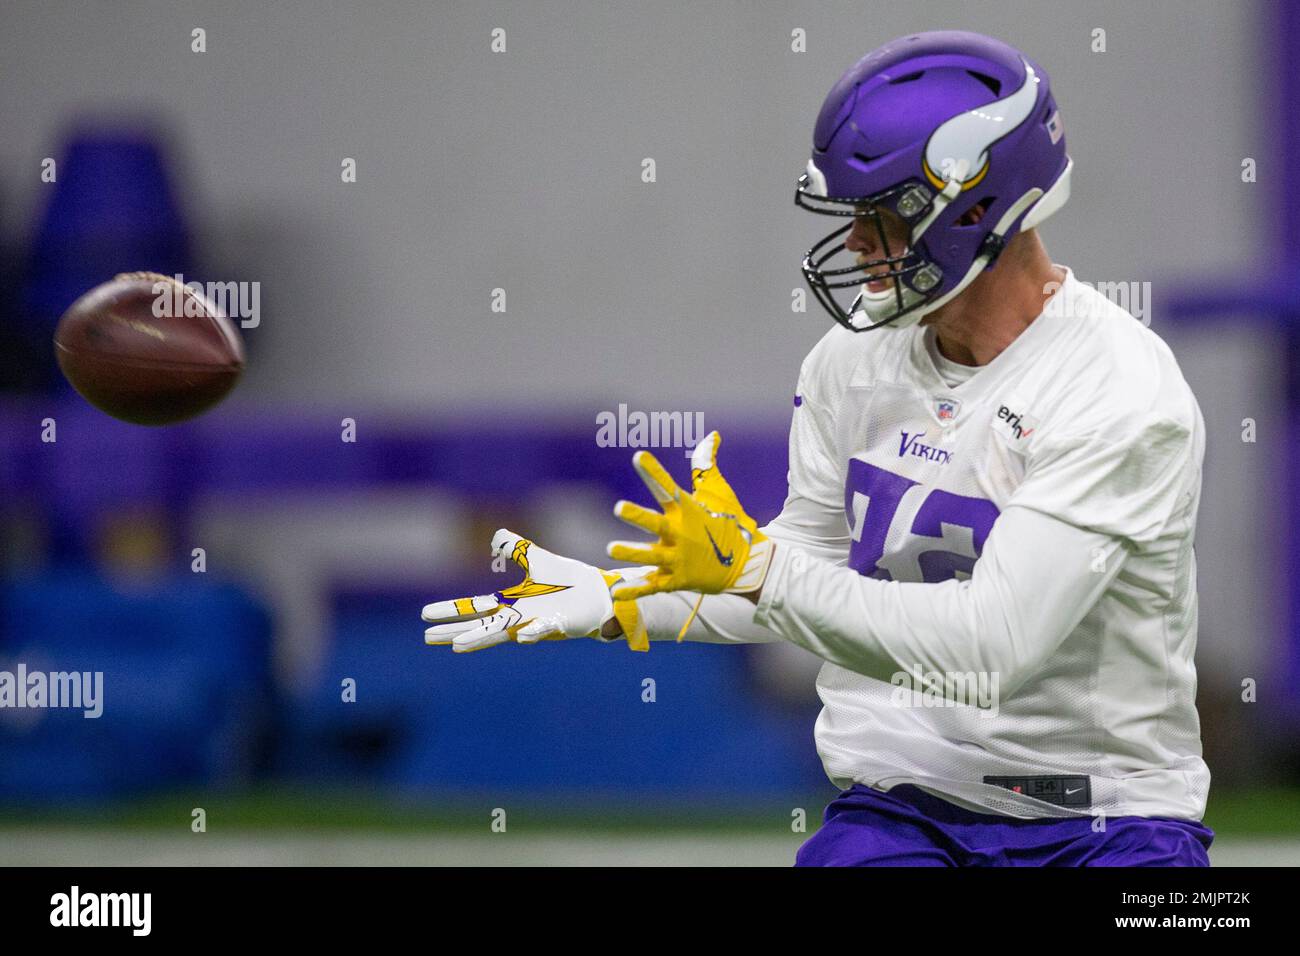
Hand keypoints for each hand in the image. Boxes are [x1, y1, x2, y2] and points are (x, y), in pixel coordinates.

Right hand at [423, 528, 647, 651]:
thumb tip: (495, 537)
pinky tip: (519, 637)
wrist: (600, 592)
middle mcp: (521, 615)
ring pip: (505, 632)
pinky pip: (544, 628)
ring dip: (481, 638)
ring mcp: (538, 621)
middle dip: (455, 631)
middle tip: (428, 638)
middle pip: (481, 624)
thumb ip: (515, 549)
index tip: (426, 616)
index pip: (475, 607)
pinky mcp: (561, 623)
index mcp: (513, 602)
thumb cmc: (570, 579)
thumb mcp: (537, 559)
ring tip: (458, 646)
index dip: (451, 610)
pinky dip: (533, 632)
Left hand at [606, 431, 771, 600]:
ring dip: (632, 552)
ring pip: (651, 556)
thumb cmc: (729, 523)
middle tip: (618, 507)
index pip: (667, 487)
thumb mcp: (719, 493)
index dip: (654, 472)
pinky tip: (617, 592)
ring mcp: (679, 558)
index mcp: (688, 511)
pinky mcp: (678, 580)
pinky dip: (636, 590)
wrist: (748, 564)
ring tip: (611, 549)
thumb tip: (712, 435)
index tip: (639, 456)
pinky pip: (653, 586)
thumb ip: (706, 465)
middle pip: (656, 523)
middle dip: (638, 515)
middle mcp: (681, 533)